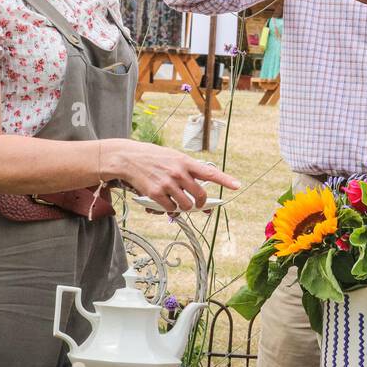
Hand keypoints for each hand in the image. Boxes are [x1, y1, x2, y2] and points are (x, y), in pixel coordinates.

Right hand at [105, 139, 240, 212]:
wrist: (129, 158)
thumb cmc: (154, 158)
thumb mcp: (174, 157)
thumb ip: (187, 170)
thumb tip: (198, 188)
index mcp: (186, 162)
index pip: (210, 173)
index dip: (225, 180)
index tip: (237, 185)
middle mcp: (179, 173)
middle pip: (200, 195)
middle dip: (201, 202)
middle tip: (198, 204)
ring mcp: (168, 183)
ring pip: (186, 204)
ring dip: (185, 207)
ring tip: (179, 202)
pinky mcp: (156, 193)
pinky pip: (171, 208)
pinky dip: (170, 209)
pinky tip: (165, 201)